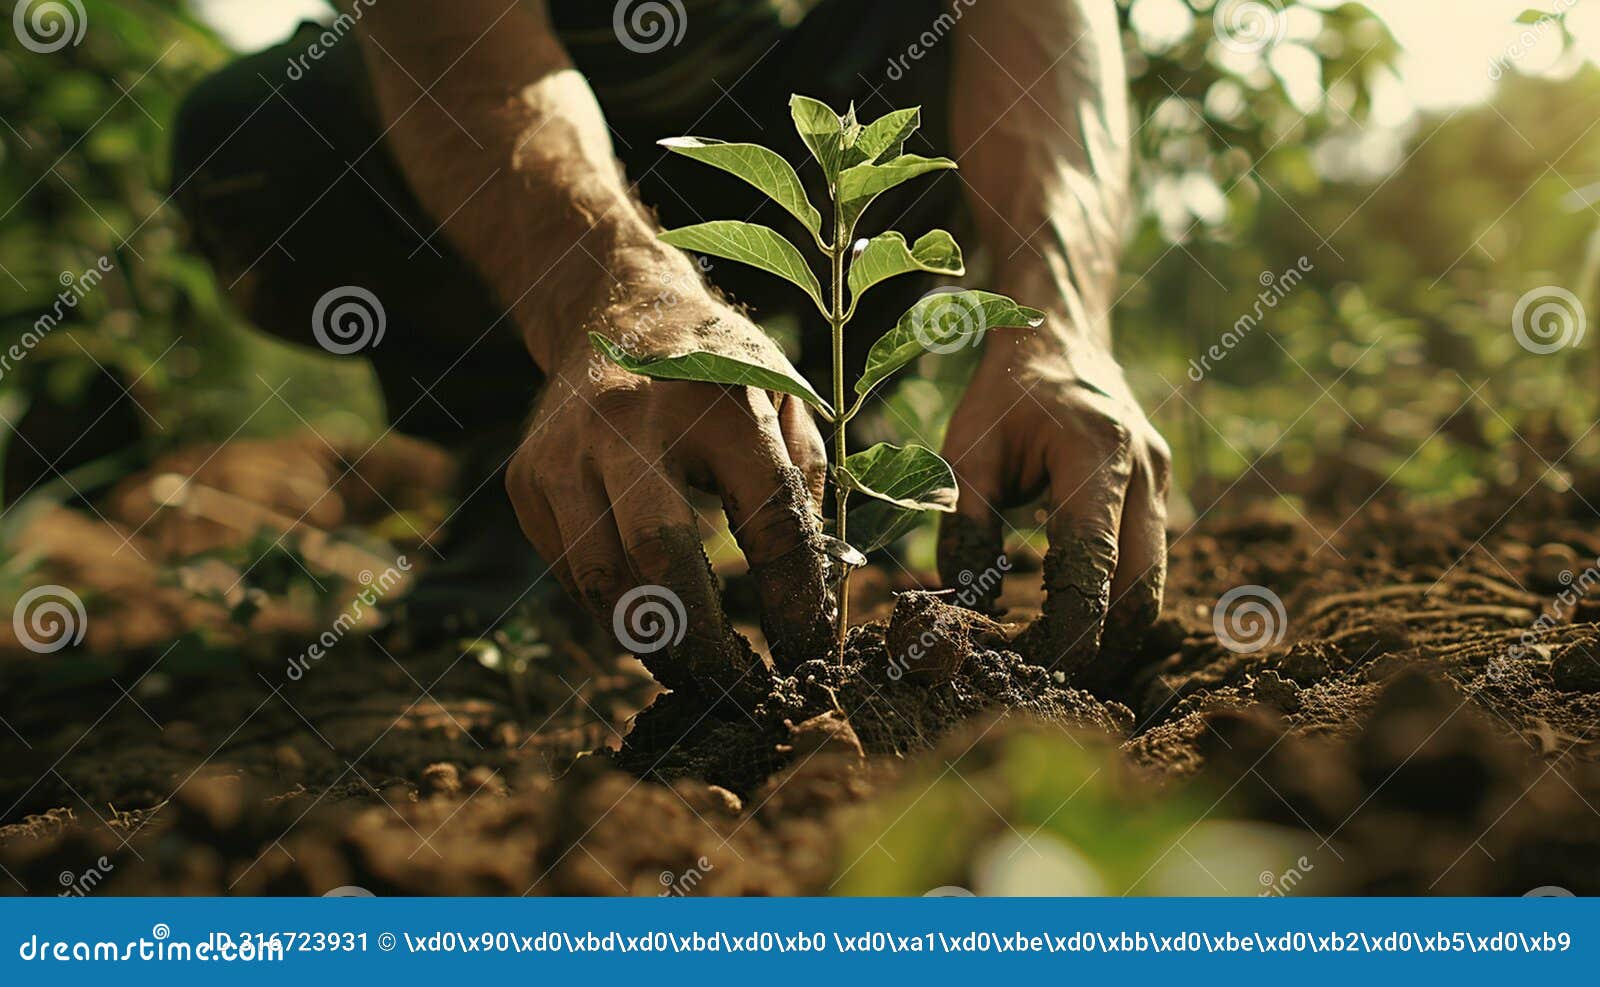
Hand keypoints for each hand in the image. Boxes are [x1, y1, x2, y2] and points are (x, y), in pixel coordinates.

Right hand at [506, 288, 833, 705]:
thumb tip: (813, 598)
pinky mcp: (527, 476)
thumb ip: (803, 487)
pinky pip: (570, 571)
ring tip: (691, 671)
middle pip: (661, 556)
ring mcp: (567, 449)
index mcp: (720, 400)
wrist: (612, 305)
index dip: (793, 600)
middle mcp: (633, 420)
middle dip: (702, 640)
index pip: (768, 519)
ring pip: (601, 578)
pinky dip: (611, 608)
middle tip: (735, 686)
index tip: (808, 654)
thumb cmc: (718, 370)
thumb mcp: (783, 398)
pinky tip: (648, 617)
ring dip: (650, 641)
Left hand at [937, 327, 1169, 684]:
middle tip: (1056, 686)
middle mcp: (1144, 469)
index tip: (1035, 669)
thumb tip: (960, 609)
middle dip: (1104, 648)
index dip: (1070, 630)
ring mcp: (1161, 480)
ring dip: (1118, 632)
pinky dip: (1122, 600)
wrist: (1057, 330)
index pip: (1093, 566)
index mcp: (1096, 454)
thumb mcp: (967, 453)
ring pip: (1155, 583)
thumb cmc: (1003, 390)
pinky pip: (1150, 561)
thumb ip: (966, 531)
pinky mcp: (1160, 490)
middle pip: (1142, 589)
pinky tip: (1083, 622)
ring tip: (1069, 667)